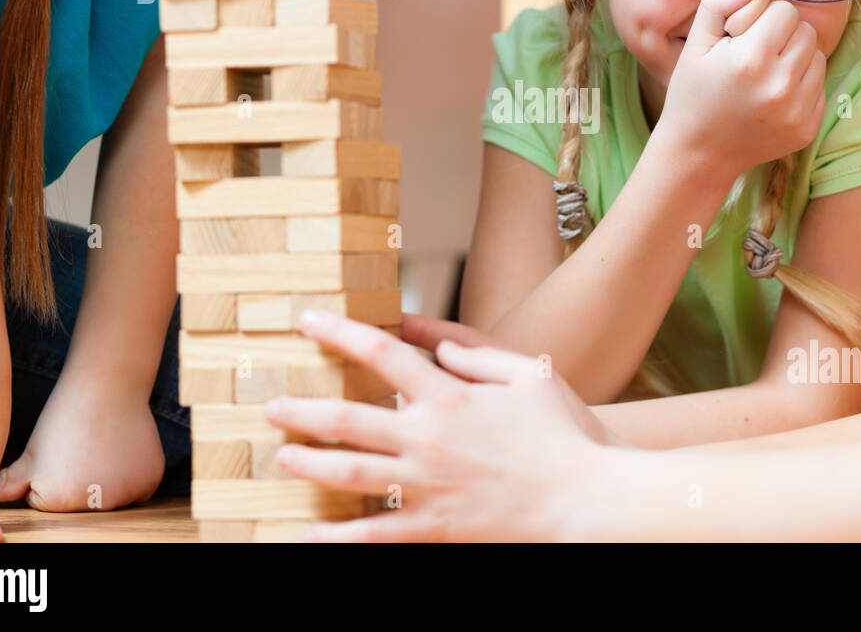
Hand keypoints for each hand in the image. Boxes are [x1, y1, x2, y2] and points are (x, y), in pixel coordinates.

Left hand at [0, 375, 163, 511]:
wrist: (106, 386)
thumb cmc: (63, 419)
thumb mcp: (30, 454)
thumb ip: (8, 485)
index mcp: (59, 503)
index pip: (53, 504)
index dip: (54, 479)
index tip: (62, 454)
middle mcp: (95, 506)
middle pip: (85, 506)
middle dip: (82, 485)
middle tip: (83, 450)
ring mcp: (126, 494)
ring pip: (112, 499)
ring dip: (108, 484)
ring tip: (102, 449)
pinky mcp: (150, 482)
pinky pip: (139, 490)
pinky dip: (133, 476)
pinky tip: (122, 450)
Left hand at [266, 313, 611, 540]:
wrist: (587, 500)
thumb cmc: (566, 434)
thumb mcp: (530, 374)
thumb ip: (479, 355)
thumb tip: (437, 348)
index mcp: (450, 396)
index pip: (382, 354)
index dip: (341, 333)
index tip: (308, 322)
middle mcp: (429, 438)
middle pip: (348, 419)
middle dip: (303, 410)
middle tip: (272, 406)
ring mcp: (429, 485)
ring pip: (351, 474)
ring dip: (311, 466)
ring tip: (283, 459)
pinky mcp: (437, 526)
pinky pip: (377, 534)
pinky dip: (341, 539)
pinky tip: (311, 537)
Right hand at [659, 0, 826, 182]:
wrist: (698, 153)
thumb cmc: (692, 94)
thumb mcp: (695, 45)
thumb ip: (720, 4)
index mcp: (751, 60)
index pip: (785, 11)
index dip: (765, 17)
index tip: (745, 35)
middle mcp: (779, 86)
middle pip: (806, 31)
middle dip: (784, 35)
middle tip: (756, 52)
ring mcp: (797, 111)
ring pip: (817, 56)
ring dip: (795, 57)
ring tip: (765, 73)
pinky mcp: (807, 128)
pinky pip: (819, 87)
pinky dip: (800, 85)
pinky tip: (772, 96)